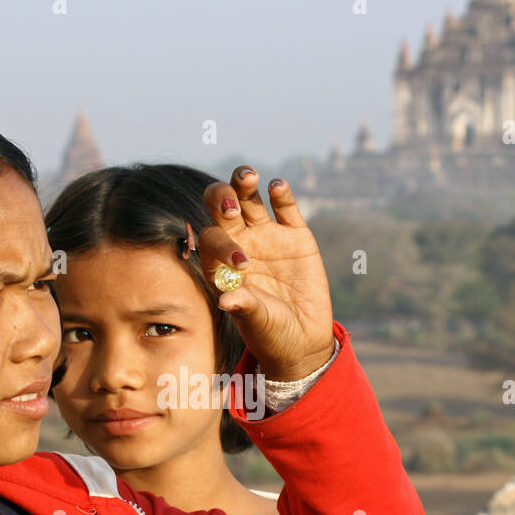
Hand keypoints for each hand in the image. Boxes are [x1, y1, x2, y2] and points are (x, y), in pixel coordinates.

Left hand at [196, 167, 334, 382]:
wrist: (302, 338)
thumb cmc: (270, 332)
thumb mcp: (257, 322)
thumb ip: (243, 306)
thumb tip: (226, 300)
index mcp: (221, 263)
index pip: (211, 240)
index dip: (222, 244)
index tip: (243, 263)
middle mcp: (239, 243)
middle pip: (222, 208)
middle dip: (222, 198)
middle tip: (231, 204)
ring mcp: (266, 235)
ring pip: (249, 198)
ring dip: (244, 183)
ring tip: (248, 176)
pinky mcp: (295, 234)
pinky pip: (284, 207)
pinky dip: (281, 194)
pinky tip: (277, 186)